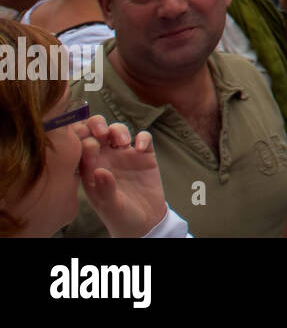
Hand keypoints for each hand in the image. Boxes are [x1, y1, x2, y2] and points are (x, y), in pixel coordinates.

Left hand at [76, 116, 166, 237]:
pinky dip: (143, 138)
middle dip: (97, 125)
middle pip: (97, 131)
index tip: (90, 145)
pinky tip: (141, 149)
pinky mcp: (144, 155)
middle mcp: (105, 159)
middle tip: (102, 132)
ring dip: (118, 130)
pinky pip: (143, 137)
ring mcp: (124, 155)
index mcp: (90, 170)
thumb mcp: (111, 207)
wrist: (146, 222)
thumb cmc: (121, 217)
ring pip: (117, 130)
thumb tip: (100, 170)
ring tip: (123, 142)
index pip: (80, 147)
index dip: (82, 140)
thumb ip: (105, 189)